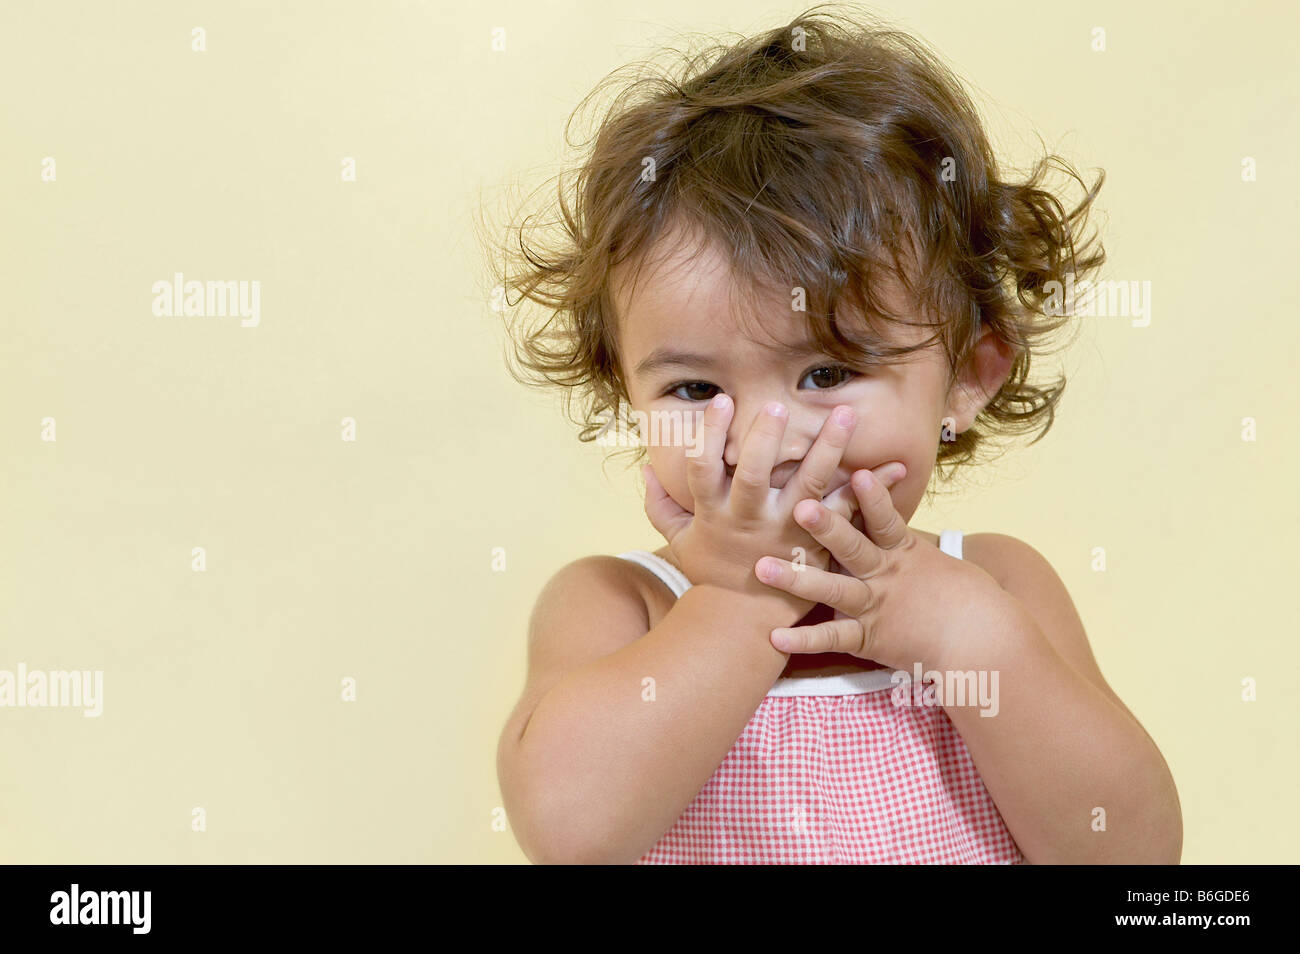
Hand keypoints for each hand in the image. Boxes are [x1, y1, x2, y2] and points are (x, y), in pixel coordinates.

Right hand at [642, 395, 903, 626]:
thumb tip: (645, 468)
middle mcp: (751, 518)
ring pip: (808, 484)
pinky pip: (848, 511)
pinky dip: (873, 489)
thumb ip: (661, 506)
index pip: (706, 468)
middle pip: (756, 472)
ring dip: (828, 448)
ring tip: (845, 415)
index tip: (721, 400)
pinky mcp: (819, 541)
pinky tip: (897, 467)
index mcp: (716, 512)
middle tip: (777, 403)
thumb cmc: (713, 574)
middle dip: (765, 436)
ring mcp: (787, 529)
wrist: (746, 621)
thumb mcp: (681, 542)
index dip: (710, 434)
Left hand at [753, 467, 991, 670]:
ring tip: (763, 568)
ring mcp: (874, 606)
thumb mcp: (932, 556)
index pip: (886, 519)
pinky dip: (804, 640)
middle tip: (800, 507)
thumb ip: (897, 535)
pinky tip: (775, 636)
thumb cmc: (960, 594)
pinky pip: (832, 639)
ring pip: (832, 590)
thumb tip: (880, 502)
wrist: (979, 641)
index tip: (858, 473)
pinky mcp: (868, 638)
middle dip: (827, 527)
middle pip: (853, 548)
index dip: (874, 497)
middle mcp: (885, 575)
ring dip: (797, 579)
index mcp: (902, 551)